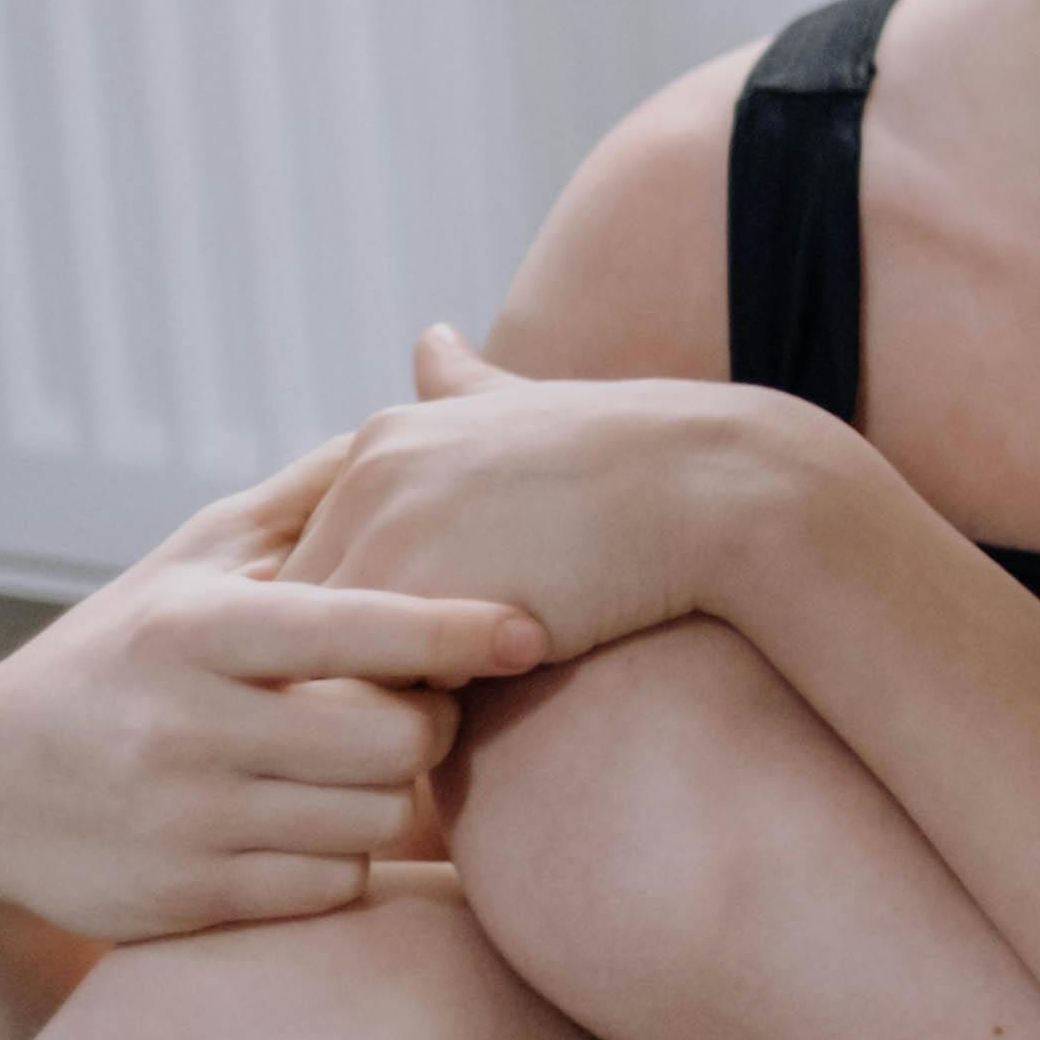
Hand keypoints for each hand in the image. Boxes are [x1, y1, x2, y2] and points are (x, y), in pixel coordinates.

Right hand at [0, 437, 539, 942]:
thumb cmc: (129, 650)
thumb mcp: (192, 562)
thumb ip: (305, 497)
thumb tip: (416, 413)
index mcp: (194, 630)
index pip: (353, 629)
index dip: (454, 629)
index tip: (530, 627)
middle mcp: (185, 725)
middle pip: (395, 738)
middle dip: (434, 720)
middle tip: (428, 703)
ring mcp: (185, 819)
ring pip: (375, 817)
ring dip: (396, 790)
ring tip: (373, 758)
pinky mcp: (187, 899)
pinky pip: (335, 882)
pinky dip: (350, 852)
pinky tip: (324, 817)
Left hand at [277, 331, 802, 663]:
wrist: (720, 489)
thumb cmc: (647, 464)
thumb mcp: (534, 405)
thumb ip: (466, 386)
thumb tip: (429, 339)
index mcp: (384, 438)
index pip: (329, 555)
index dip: (383, 605)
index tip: (459, 626)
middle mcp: (366, 475)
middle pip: (319, 603)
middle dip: (367, 648)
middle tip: (457, 672)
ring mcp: (382, 531)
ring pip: (337, 649)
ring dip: (391, 680)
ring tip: (479, 684)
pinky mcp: (411, 595)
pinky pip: (379, 680)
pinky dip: (423, 700)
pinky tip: (500, 689)